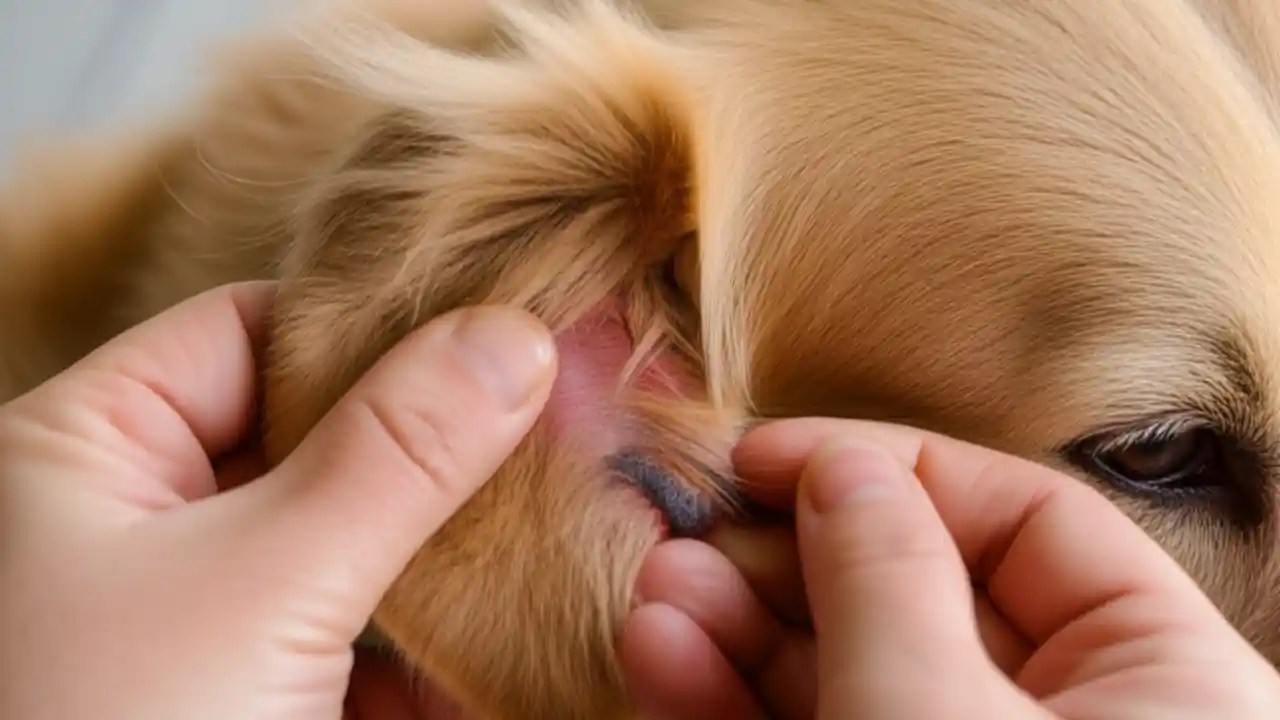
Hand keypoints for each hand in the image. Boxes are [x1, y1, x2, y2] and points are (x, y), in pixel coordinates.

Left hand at [0, 282, 555, 719]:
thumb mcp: (265, 583)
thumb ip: (397, 452)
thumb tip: (518, 338)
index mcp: (83, 453)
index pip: (251, 330)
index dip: (376, 326)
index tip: (504, 329)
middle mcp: (135, 524)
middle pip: (315, 436)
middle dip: (437, 447)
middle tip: (563, 421)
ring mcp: (200, 619)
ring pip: (351, 544)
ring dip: (450, 550)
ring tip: (565, 516)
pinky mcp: (254, 698)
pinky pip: (358, 639)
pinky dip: (433, 644)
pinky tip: (518, 633)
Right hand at [624, 418, 1279, 718]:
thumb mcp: (939, 714)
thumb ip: (888, 576)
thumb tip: (837, 463)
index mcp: (1166, 681)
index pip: (1025, 519)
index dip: (889, 467)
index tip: (770, 450)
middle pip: (919, 594)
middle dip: (789, 554)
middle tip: (691, 520)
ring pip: (852, 672)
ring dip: (741, 629)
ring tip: (657, 582)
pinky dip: (734, 703)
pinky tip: (664, 653)